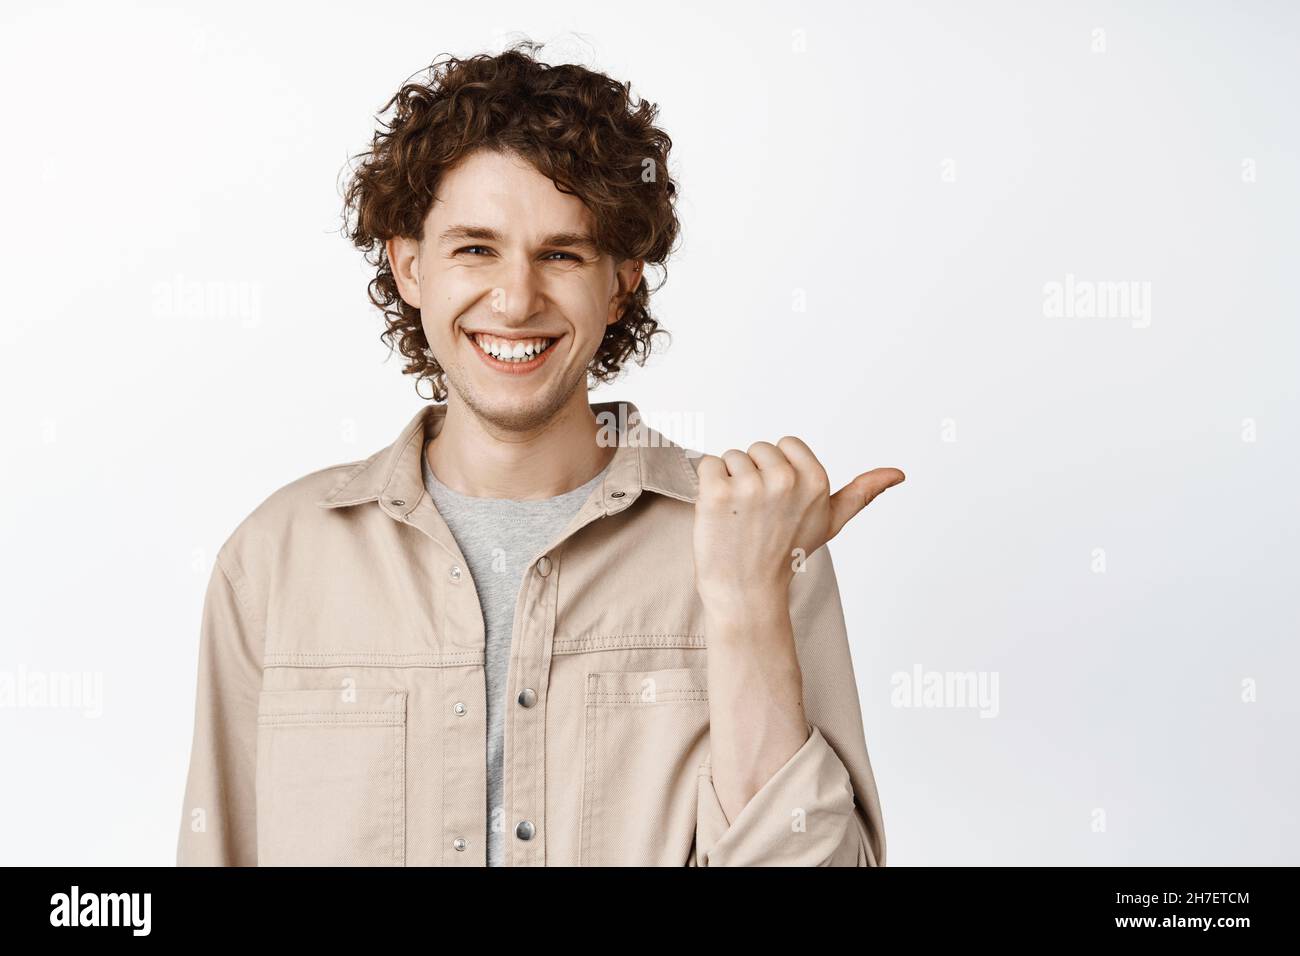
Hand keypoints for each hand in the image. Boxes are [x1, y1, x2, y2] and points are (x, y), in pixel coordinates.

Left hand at [692, 437, 903, 606]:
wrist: (746, 591)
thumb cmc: (786, 555)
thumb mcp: (831, 522)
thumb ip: (862, 493)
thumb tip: (899, 474)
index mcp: (815, 479)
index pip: (785, 444)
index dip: (778, 471)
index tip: (779, 503)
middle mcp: (786, 479)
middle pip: (756, 449)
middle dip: (753, 475)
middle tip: (757, 514)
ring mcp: (750, 486)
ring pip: (731, 457)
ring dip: (729, 482)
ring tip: (739, 517)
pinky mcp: (717, 493)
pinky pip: (708, 465)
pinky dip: (707, 487)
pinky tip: (719, 515)